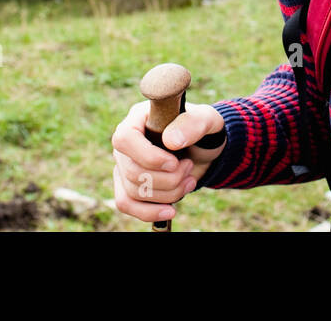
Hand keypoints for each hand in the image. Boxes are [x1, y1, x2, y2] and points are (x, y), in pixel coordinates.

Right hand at [111, 99, 225, 223]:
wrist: (201, 148)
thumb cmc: (200, 128)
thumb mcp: (206, 119)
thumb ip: (193, 124)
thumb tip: (171, 141)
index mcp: (138, 118)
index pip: (125, 139)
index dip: (148, 157)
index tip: (174, 163)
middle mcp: (126, 143)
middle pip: (133, 171)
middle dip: (168, 179)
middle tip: (188, 167)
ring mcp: (124, 164)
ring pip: (134, 191)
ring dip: (168, 193)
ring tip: (189, 181)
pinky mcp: (128, 184)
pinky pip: (127, 204)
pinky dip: (150, 212)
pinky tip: (170, 211)